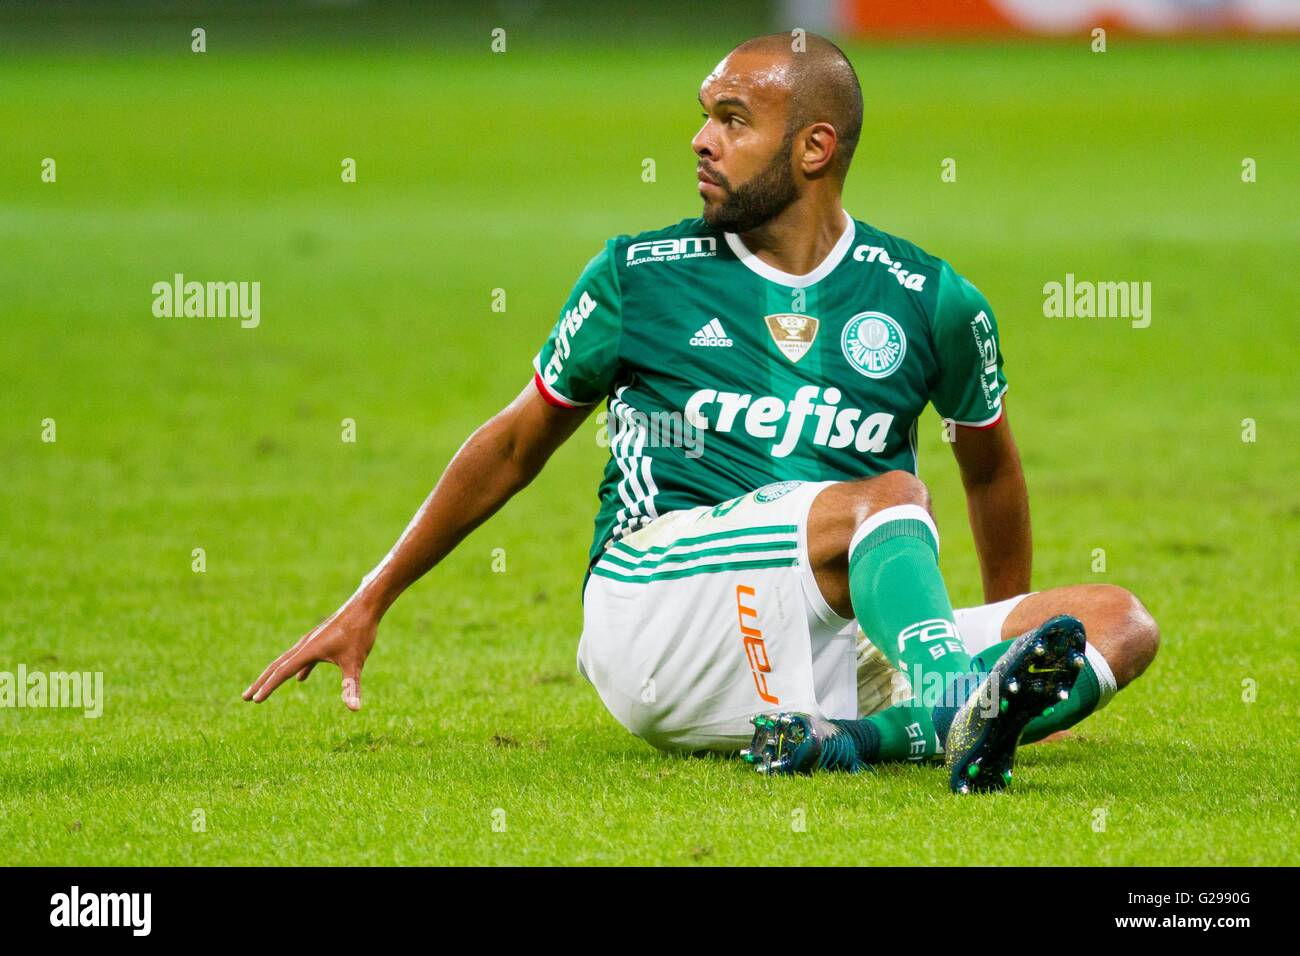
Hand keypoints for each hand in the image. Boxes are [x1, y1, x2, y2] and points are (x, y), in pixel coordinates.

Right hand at [242, 604, 377, 710]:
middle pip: (277, 666)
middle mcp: (305, 645)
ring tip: (264, 688)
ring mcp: (312, 641)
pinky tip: (301, 678)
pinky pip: (304, 658)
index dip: (268, 687)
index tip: (254, 700)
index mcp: (308, 651)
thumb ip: (352, 686)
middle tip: (245, 697)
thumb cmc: (360, 632)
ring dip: (275, 675)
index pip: (283, 672)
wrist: (365, 606)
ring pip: (288, 661)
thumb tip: (354, 709)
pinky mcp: (321, 640)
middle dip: (261, 682)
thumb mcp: (356, 662)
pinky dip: (297, 669)